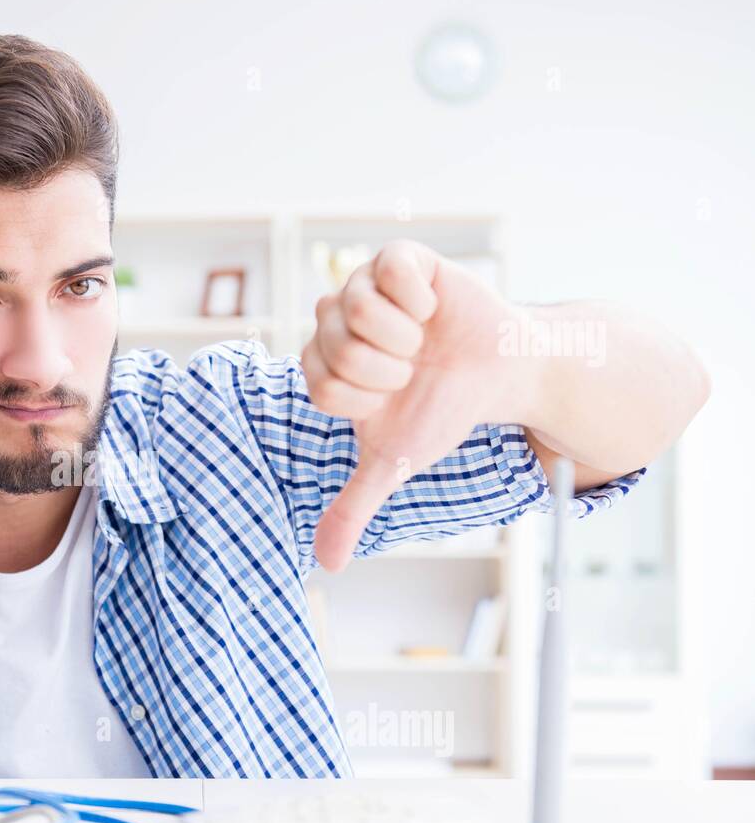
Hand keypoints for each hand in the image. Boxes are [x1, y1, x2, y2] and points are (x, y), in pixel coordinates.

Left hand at [300, 240, 533, 572]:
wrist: (501, 375)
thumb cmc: (441, 411)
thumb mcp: (395, 461)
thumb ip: (355, 505)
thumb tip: (327, 563)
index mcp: (323, 366)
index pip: (320, 384)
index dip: (365, 397)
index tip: (393, 397)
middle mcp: (334, 322)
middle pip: (334, 347)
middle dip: (385, 370)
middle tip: (412, 369)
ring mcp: (364, 285)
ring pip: (356, 308)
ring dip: (402, 336)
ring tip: (422, 340)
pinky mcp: (400, 259)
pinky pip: (390, 267)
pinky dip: (419, 298)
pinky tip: (432, 309)